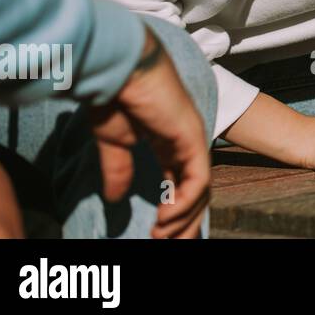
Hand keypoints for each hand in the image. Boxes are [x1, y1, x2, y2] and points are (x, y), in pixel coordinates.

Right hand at [87, 31, 210, 238]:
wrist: (119, 66)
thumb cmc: (115, 94)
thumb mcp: (114, 141)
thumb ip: (119, 168)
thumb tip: (115, 197)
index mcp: (168, 142)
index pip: (180, 183)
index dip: (175, 212)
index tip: (160, 237)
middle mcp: (185, 142)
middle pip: (196, 192)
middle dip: (186, 224)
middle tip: (175, 248)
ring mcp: (192, 139)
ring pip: (199, 190)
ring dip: (183, 220)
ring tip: (162, 240)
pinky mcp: (191, 137)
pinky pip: (197, 180)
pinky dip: (184, 203)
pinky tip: (165, 219)